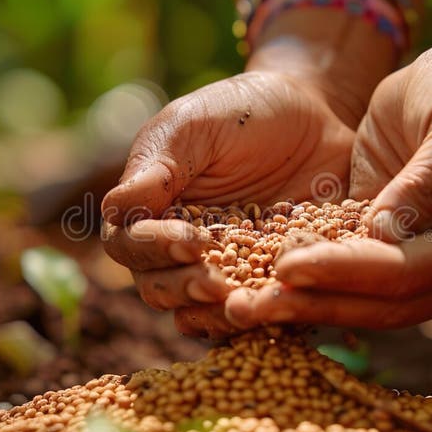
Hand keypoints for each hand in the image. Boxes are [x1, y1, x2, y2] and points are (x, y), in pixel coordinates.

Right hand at [101, 70, 355, 337]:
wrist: (315, 113)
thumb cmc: (244, 112)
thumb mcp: (197, 126)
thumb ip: (158, 166)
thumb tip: (116, 208)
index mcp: (152, 210)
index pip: (129, 244)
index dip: (152, 249)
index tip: (188, 242)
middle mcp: (179, 249)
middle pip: (158, 287)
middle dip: (181, 289)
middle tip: (212, 283)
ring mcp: (225, 270)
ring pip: (200, 312)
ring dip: (213, 316)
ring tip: (241, 307)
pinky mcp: (269, 281)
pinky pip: (255, 312)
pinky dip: (260, 319)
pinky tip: (276, 311)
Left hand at [225, 32, 431, 328]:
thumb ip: (428, 181)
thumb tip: (386, 236)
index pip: (410, 270)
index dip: (345, 273)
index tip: (286, 268)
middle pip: (389, 303)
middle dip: (318, 303)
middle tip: (249, 307)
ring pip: (373, 305)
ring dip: (311, 305)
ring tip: (246, 309)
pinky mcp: (408, 255)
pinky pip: (363, 283)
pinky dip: (319, 287)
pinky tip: (268, 288)